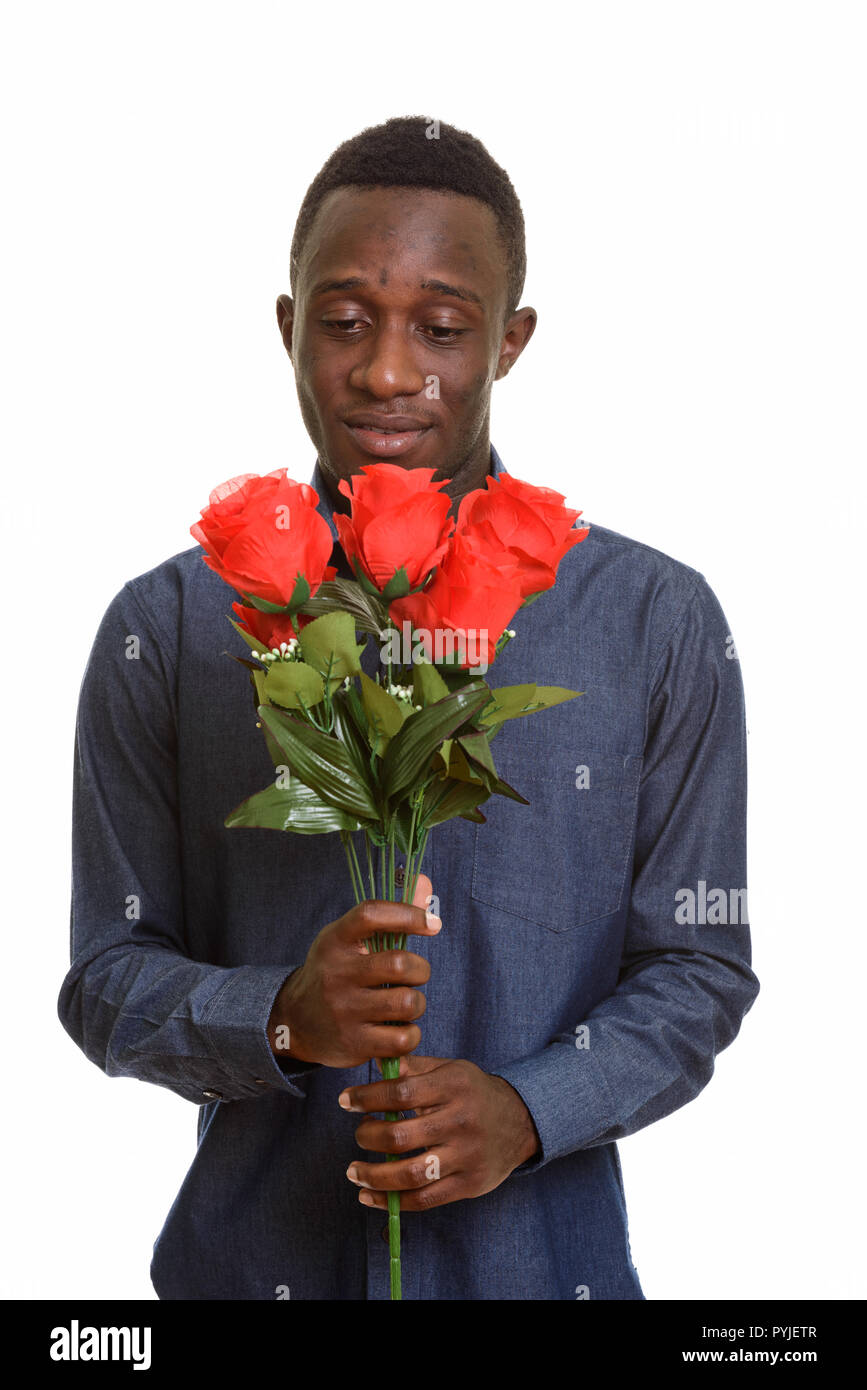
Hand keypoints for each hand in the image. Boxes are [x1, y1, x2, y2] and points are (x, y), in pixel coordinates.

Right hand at [267, 875, 439, 1067]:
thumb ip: (391, 914)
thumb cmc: (335, 972)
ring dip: (417, 1003)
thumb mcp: (351, 939)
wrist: (294, 1020)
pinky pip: (403, 1038)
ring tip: (405, 1003)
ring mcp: (344, 1010)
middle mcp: (337, 973)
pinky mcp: (353, 1043)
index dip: (407, 913)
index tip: (432, 925)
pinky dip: (410, 1033)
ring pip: (407, 1002)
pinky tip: (399, 1028)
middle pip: (400, 964)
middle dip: (421, 970)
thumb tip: (425, 881)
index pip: (371, 914)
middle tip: (415, 975)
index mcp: (335, 940)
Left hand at [338, 1054, 540, 1210]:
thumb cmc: (473, 1092)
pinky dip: (391, 1202)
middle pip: (401, 1137)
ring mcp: (467, 1156)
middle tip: (359, 1133)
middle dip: (368, 1136)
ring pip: (410, 1174)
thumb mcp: (449, 1069)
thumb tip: (375, 1062)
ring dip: (374, 1176)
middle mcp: (461, 1121)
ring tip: (354, 1172)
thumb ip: (414, 1067)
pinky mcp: (469, 1185)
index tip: (346, 1100)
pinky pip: (424, 1199)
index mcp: (454, 1086)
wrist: (521, 1120)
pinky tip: (370, 1196)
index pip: (401, 1092)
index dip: (367, 1097)